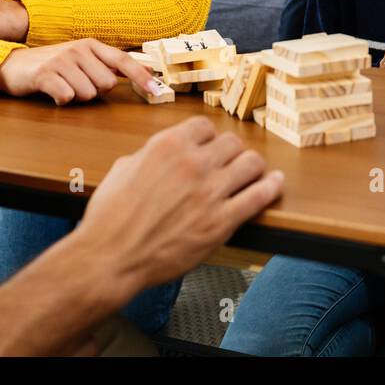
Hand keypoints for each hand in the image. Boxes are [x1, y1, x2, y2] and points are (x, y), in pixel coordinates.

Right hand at [0, 39, 157, 104]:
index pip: (123, 61)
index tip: (157, 90)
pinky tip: (53, 92)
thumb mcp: (82, 59)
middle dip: (94, 91)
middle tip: (76, 84)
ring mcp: (62, 60)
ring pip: (88, 94)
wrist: (13, 64)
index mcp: (92, 46)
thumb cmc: (53, 65)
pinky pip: (67, 97)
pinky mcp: (45, 74)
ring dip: (77, 97)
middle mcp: (79, 50)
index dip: (142, 76)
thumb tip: (144, 72)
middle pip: (106, 85)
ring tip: (63, 86)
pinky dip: (62, 100)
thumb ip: (108, 65)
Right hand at [75, 116, 284, 291]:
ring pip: (251, 163)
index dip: (208, 137)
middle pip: (232, 142)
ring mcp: (210, 192)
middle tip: (229, 163)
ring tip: (253, 173)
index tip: (209, 146)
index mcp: (167, 146)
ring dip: (252, 166)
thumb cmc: (108, 218)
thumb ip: (149, 155)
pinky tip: (275, 182)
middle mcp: (193, 163)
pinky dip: (271, 187)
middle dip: (230, 152)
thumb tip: (160, 154)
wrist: (110, 258)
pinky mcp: (222, 221)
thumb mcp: (123, 170)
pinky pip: (259, 196)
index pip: (205, 126)